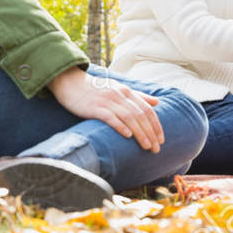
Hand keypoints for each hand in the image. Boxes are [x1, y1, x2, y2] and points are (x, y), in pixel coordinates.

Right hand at [48, 67, 163, 152]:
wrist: (70, 83)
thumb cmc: (95, 89)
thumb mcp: (119, 89)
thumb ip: (138, 96)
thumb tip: (157, 102)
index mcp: (126, 91)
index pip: (147, 109)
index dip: (156, 125)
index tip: (162, 139)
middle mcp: (119, 95)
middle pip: (140, 115)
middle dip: (151, 133)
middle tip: (156, 149)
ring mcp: (107, 101)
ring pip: (129, 117)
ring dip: (140, 133)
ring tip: (146, 146)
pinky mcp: (94, 107)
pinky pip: (110, 117)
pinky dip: (120, 126)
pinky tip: (127, 136)